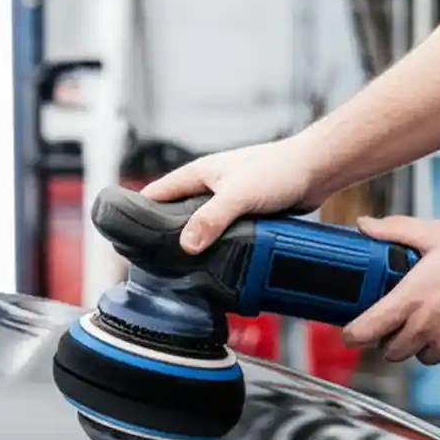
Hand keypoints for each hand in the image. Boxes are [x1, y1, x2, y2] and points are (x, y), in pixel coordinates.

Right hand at [142, 137, 330, 253]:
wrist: (316, 170)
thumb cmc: (279, 169)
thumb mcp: (239, 195)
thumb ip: (212, 218)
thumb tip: (186, 245)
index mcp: (196, 175)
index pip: (154, 195)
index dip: (136, 213)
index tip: (124, 237)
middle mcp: (206, 187)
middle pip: (173, 214)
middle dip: (162, 235)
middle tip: (152, 263)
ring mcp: (224, 202)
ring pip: (198, 226)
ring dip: (192, 244)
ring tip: (180, 269)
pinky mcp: (242, 215)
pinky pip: (220, 233)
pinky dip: (215, 246)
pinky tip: (214, 264)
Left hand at [344, 216, 439, 364]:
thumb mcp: (437, 234)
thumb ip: (395, 230)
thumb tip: (365, 226)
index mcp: (410, 301)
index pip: (364, 332)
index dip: (352, 333)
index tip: (352, 330)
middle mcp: (426, 328)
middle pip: (389, 351)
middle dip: (389, 338)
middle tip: (400, 319)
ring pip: (419, 356)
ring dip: (420, 343)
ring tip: (435, 317)